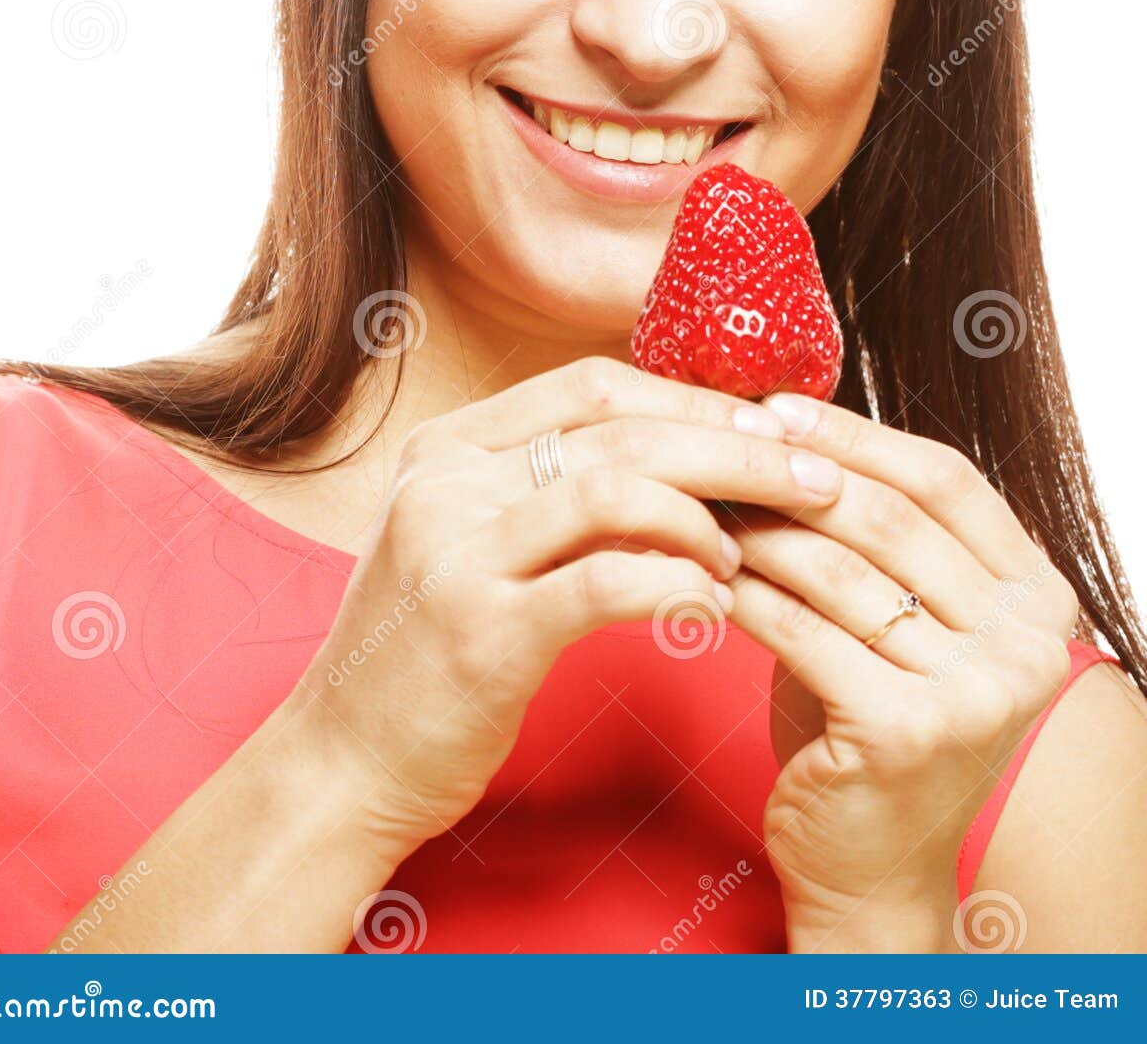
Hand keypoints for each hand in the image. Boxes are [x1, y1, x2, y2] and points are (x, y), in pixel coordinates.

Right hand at [289, 358, 843, 859]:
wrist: (336, 764)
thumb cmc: (423, 656)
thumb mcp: (464, 543)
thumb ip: (542, 493)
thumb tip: (674, 459)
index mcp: (448, 446)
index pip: (593, 385)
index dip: (692, 398)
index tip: (766, 427)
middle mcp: (447, 480)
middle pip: (621, 425)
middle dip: (734, 444)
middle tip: (813, 474)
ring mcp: (457, 550)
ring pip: (621, 487)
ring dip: (710, 513)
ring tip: (755, 549)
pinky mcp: (481, 631)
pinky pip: (607, 582)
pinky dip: (677, 584)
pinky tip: (716, 604)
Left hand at [717, 390, 1078, 944]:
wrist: (868, 868)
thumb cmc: (869, 724)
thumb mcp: (897, 619)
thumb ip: (876, 537)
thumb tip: (784, 424)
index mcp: (1040, 597)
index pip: (945, 480)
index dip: (856, 434)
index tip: (775, 405)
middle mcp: (1027, 643)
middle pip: (888, 518)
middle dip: (790, 476)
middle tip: (715, 444)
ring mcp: (976, 691)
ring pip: (837, 570)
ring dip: (753, 529)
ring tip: (694, 502)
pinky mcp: (906, 730)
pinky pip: (801, 629)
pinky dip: (740, 594)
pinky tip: (696, 574)